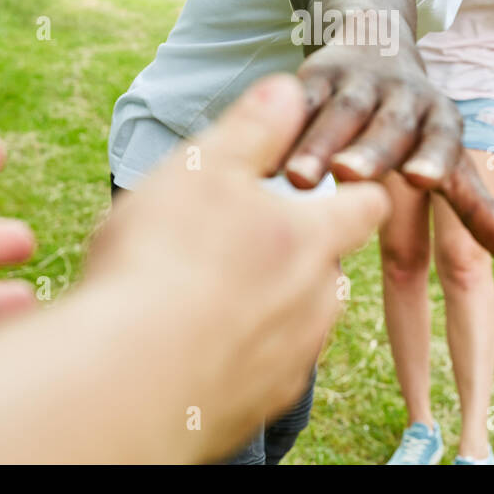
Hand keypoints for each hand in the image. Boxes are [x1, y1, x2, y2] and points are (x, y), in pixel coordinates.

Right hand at [86, 73, 389, 461]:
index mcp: (313, 238)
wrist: (126, 381)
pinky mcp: (259, 405)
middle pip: (329, 265)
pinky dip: (240, 351)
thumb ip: (254, 127)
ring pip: (301, 319)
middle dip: (294, 250)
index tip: (325, 182)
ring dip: (267, 303)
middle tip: (232, 240)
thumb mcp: (204, 169)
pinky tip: (191, 341)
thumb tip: (292, 88)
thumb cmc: (163, 261)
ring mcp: (293, 358)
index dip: (352, 186)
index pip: (367, 203)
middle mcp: (319, 300)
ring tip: (204, 292)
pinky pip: (264, 368)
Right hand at [279, 41, 493, 267]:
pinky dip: (283, 124)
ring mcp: (358, 86)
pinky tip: (260, 154)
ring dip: (320, 142)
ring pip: (340, 114)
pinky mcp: (316, 78)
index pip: (441, 144)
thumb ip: (478, 213)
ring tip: (301, 178)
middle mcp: (404, 101)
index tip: (423, 176)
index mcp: (441, 125)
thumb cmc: (415, 129)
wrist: (375, 40)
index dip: (434, 159)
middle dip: (373, 149)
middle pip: (390, 127)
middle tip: (354, 172)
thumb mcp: (451, 162)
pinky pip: (297, 100)